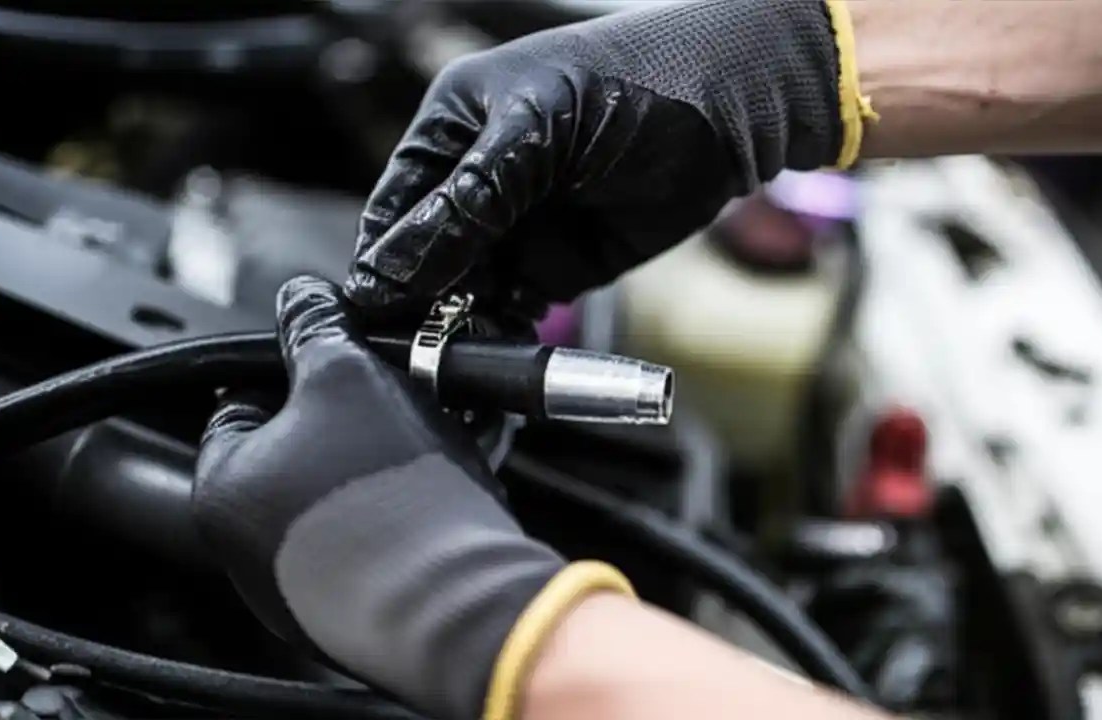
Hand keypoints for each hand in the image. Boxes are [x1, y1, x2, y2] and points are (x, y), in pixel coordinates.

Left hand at [193, 276, 628, 719]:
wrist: (454, 602)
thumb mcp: (346, 375)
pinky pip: (386, 534)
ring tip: (445, 431)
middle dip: (363, 413)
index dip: (298, 369)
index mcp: (225, 487)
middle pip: (306, 449)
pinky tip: (457, 478)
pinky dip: (415, 504)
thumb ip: (316, 328)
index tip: (340, 359)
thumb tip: (300, 297)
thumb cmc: (389, 499)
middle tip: (405, 393)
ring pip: (354, 492)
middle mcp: (255, 548)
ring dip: (398, 455)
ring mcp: (311, 586)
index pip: (242, 402)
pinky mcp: (367, 607)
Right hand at [346, 0, 846, 315]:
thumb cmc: (629, 86)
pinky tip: (500, 342)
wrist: (729, 112)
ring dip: (460, 321)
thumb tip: (389, 273)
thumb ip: (464, 207)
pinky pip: (514, 309)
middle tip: (418, 344)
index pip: (393, 207)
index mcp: (453, 131)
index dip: (382, 260)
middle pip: (424, 258)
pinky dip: (504, 331)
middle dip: (420, 299)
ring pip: (465, 291)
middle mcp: (478, 183)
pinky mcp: (559, 267)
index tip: (373, 313)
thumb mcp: (532, 135)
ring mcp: (518, 228)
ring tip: (458, 349)